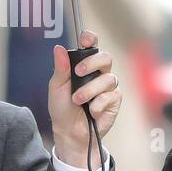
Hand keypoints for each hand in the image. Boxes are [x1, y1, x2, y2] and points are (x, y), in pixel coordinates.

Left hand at [47, 29, 119, 170]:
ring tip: (78, 100)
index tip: (85, 40)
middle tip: (78, 73)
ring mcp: (108, 87)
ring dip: (90, 90)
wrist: (69, 131)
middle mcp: (98, 73)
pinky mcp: (115, 101)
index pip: (92, 46)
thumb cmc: (62, 108)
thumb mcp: (56, 87)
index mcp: (83, 66)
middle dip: (92, 63)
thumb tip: (58, 48)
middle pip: (105, 58)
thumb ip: (60, 68)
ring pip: (108, 78)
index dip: (91, 39)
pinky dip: (98, 103)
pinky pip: (111, 96)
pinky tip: (91, 110)